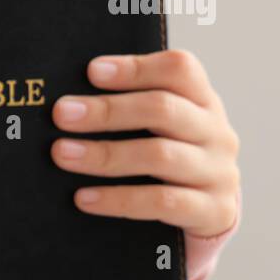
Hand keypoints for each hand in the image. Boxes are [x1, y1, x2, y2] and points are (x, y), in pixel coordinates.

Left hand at [50, 50, 239, 237]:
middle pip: (163, 109)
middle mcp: (216, 132)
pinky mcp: (214, 210)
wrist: (209, 212)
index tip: (92, 71)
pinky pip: (161, 202)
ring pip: (159, 156)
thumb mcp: (160, 128)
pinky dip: (118, 199)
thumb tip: (69, 103)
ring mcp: (218, 172)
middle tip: (62, 114)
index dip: (136, 68)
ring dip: (104, 154)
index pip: (178, 69)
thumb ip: (128, 108)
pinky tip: (84, 197)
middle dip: (107, 111)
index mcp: (202, 100)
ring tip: (62, 154)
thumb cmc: (168, 156)